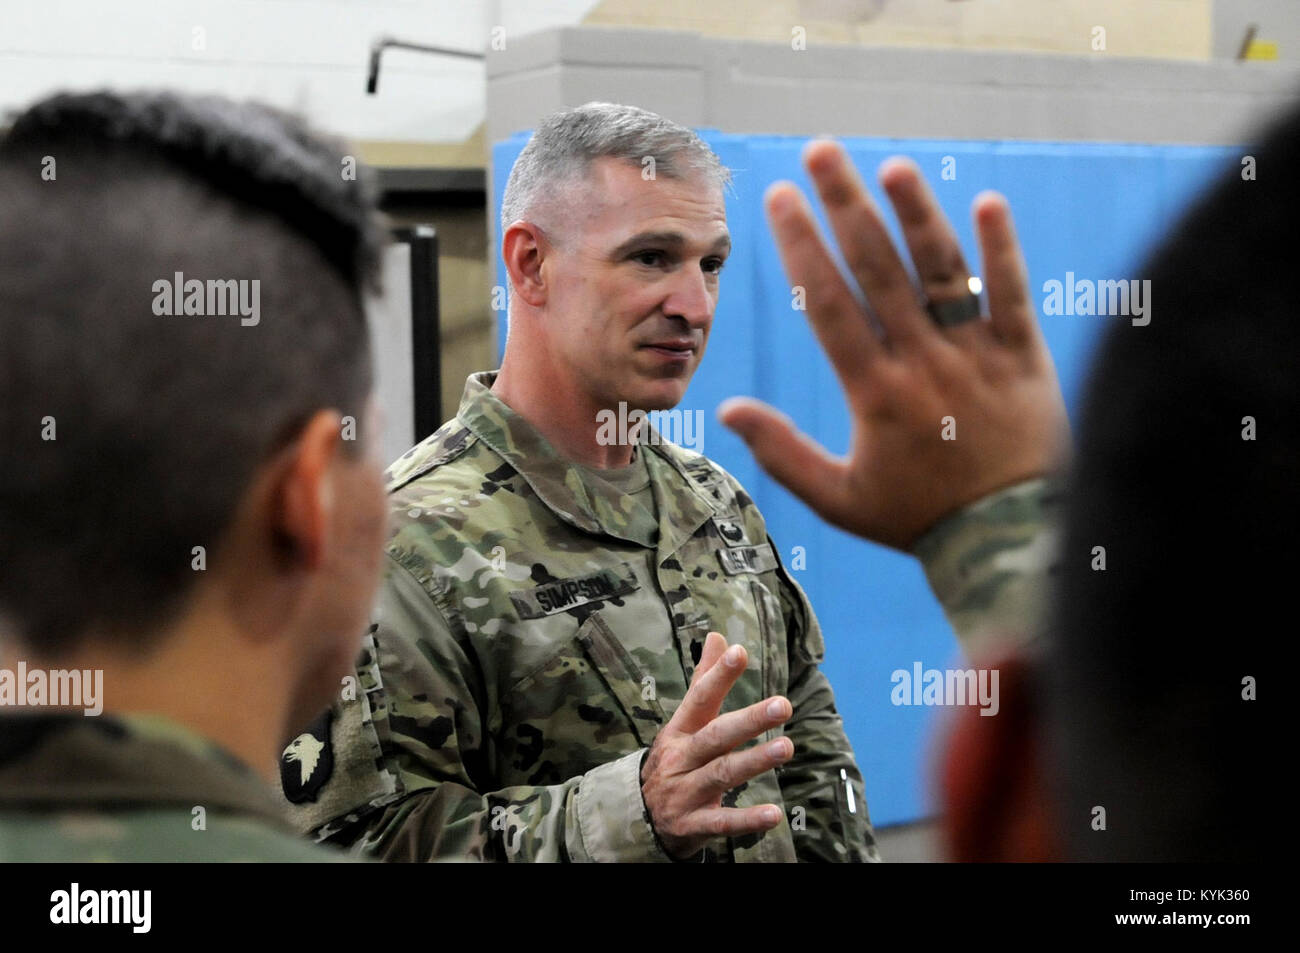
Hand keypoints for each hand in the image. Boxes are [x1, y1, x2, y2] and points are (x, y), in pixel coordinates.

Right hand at [640, 631, 792, 858]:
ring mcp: (685, 793)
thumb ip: (703, 681)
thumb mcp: (683, 722)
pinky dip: (747, 820)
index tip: (740, 653)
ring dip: (754, 761)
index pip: (699, 698)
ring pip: (722, 774)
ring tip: (786, 747)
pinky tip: (773, 814)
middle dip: (749, 720)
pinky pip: (722, 822)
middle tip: (783, 704)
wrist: (636, 817)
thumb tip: (719, 636)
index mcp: (679, 730)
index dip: (719, 676)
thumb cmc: (673, 760)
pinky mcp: (693, 825)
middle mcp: (681, 758)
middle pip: (716, 736)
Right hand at [719, 141, 1069, 550]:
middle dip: (845, 206)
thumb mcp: (837, 498)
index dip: (801, 246)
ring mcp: (975, 355)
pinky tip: (987, 200)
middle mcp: (921, 362)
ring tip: (892, 167)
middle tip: (822, 152)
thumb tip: (728, 410)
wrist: (1007, 539)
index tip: (780, 199)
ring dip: (916, 216)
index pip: (828, 303)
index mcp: (873, 391)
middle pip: (878, 270)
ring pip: (941, 273)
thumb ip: (781, 453)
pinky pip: (1011, 294)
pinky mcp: (1024, 357)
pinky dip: (1001, 249)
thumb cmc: (917, 518)